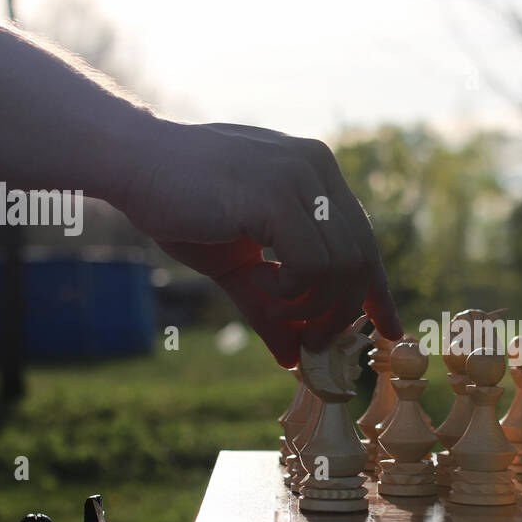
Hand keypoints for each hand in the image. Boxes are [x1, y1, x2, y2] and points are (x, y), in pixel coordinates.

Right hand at [114, 120, 402, 366]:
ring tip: (263, 297)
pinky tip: (253, 278)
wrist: (130, 163)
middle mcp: (319, 170)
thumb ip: (270, 307)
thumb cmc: (181, 206)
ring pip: (341, 268)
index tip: (391, 330)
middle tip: (305, 339)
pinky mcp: (277, 194)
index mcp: (318, 176)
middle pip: (360, 261)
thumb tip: (292, 359)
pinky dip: (287, 289)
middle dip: (337, 313)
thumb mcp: (237, 266)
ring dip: (307, 302)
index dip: (378, 292)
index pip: (364, 241)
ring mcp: (301, 177)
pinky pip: (312, 264)